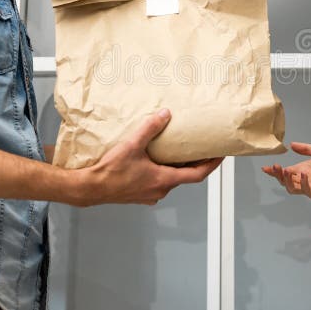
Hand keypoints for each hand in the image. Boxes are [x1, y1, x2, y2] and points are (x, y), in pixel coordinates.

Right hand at [74, 109, 222, 205]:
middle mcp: (160, 190)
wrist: (89, 188)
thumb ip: (150, 128)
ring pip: (171, 179)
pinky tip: (156, 159)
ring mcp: (150, 194)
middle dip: (196, 163)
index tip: (221, 155)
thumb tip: (165, 114)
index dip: (212, 164)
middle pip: (186, 176)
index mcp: (163, 180)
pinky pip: (158, 182)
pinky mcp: (140, 194)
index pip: (197, 174)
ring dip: (178, 166)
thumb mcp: (132, 145)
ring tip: (180, 150)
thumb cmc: (109, 172)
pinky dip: (164, 170)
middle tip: (203, 149)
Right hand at [261, 142, 310, 200]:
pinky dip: (303, 183)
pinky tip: (303, 174)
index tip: (265, 167)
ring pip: (292, 188)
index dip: (275, 171)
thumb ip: (306, 149)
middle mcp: (305, 180)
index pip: (285, 172)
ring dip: (287, 180)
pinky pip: (307, 191)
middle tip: (274, 167)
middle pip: (285, 181)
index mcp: (303, 169)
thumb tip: (291, 145)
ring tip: (286, 170)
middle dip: (277, 175)